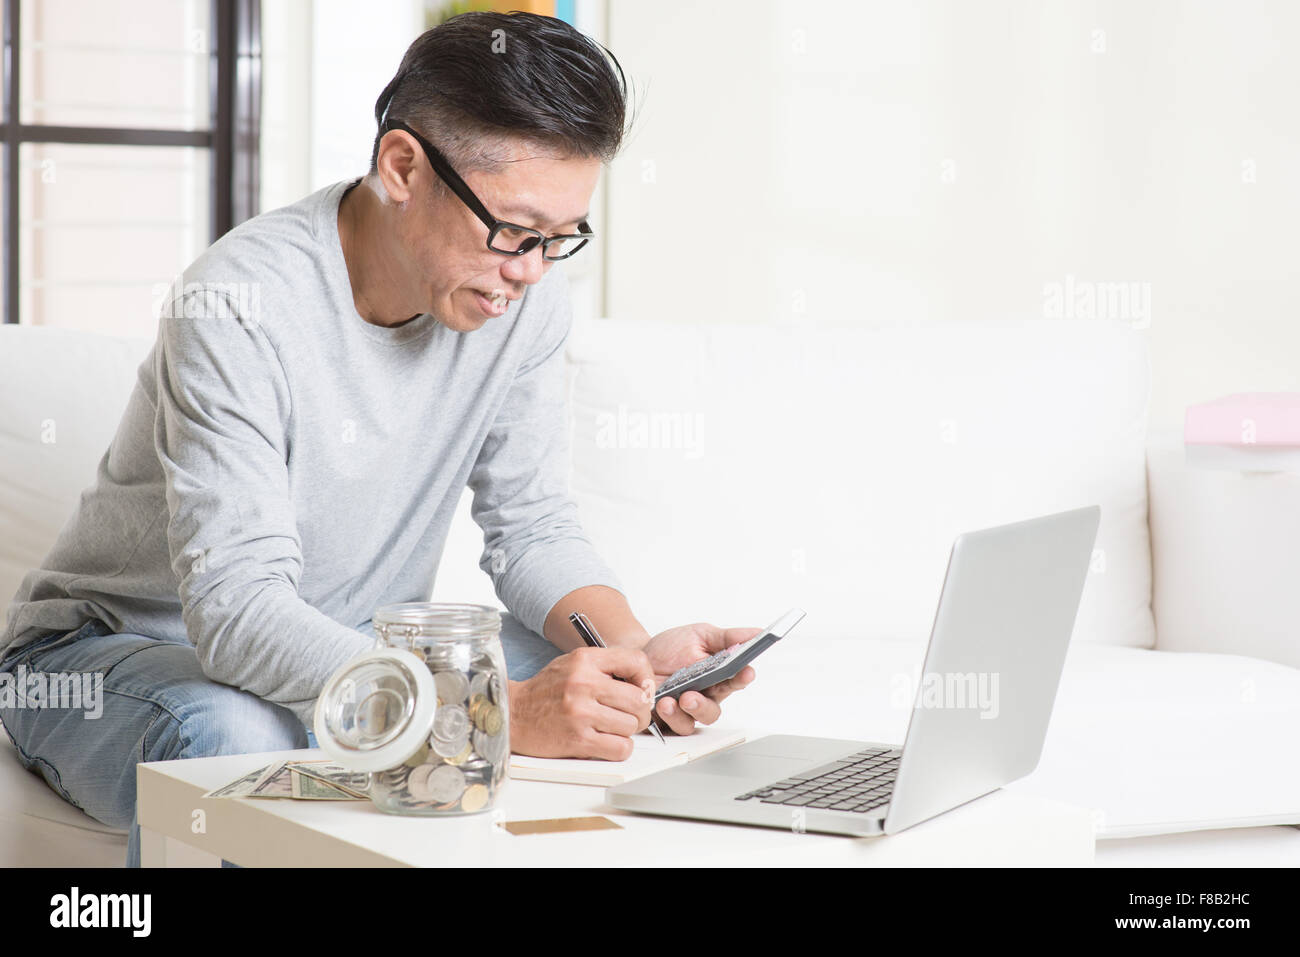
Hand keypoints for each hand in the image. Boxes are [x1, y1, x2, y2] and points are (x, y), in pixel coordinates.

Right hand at [508, 646, 655, 760]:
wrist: (511, 713)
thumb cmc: (545, 691)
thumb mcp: (573, 664)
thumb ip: (605, 667)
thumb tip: (642, 683)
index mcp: (585, 660)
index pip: (636, 662)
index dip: (646, 679)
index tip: (641, 689)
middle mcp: (584, 683)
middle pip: (639, 700)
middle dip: (640, 712)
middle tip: (629, 715)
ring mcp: (581, 712)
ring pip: (631, 725)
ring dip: (626, 731)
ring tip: (610, 727)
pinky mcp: (578, 739)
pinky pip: (620, 748)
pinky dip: (619, 748)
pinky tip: (606, 741)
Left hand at [642, 623, 760, 735]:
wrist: (639, 656)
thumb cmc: (672, 648)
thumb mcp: (700, 635)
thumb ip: (727, 638)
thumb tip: (757, 633)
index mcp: (717, 677)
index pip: (735, 680)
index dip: (742, 677)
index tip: (745, 672)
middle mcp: (704, 697)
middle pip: (713, 711)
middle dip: (703, 706)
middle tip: (691, 696)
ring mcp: (685, 710)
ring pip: (692, 723)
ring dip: (681, 714)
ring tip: (670, 701)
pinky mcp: (666, 719)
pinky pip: (670, 726)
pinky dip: (666, 717)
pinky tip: (660, 703)